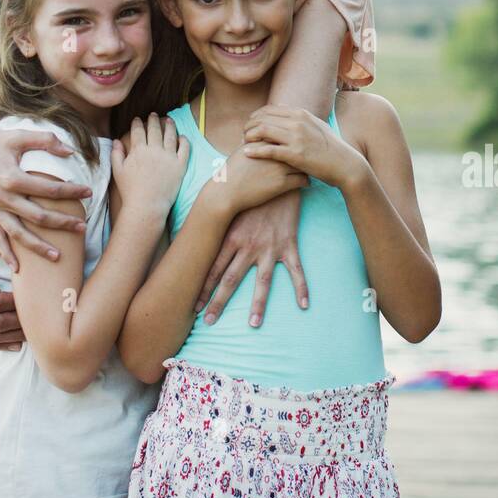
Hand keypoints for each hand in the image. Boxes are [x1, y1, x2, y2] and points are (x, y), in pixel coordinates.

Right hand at [0, 124, 91, 270]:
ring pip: (19, 234)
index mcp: (12, 178)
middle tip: (83, 228)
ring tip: (58, 257)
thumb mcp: (19, 135)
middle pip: (38, 217)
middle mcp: (1, 198)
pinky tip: (18, 268)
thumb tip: (71, 152)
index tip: (89, 192)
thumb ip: (45, 140)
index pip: (49, 189)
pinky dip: (6, 254)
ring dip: (38, 247)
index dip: (71, 191)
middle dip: (62, 224)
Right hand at [111, 113, 188, 218]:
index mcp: (138, 150)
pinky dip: (184, 140)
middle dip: (153, 120)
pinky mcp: (180, 165)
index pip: (138, 130)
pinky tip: (182, 137)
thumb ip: (116, 154)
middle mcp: (154, 150)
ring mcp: (169, 157)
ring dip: (169, 125)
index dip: (137, 123)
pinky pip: (184, 149)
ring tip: (169, 120)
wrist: (147, 205)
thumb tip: (116, 141)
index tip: (137, 119)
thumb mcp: (118, 171)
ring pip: (170, 135)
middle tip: (153, 114)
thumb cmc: (130, 190)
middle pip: (154, 129)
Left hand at [195, 164, 308, 327]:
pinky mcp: (288, 244)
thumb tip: (198, 229)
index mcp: (231, 236)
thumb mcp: (232, 204)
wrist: (277, 173)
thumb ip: (218, 220)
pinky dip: (301, 288)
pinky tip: (304, 305)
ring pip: (262, 282)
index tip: (193, 305)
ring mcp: (269, 247)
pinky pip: (296, 271)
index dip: (203, 288)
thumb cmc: (251, 189)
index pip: (213, 268)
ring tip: (253, 324)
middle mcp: (248, 245)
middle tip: (209, 321)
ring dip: (257, 304)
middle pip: (230, 279)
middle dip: (218, 302)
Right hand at [221, 141, 307, 214]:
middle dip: (306, 150)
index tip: (302, 142)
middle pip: (298, 147)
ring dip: (308, 166)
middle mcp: (275, 153)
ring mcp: (279, 168)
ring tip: (311, 168)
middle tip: (312, 154)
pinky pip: (302, 180)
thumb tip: (264, 135)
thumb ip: (257, 140)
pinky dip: (306, 181)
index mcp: (265, 142)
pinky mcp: (281, 184)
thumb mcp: (245, 149)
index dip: (296, 138)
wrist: (227, 190)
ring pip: (303, 163)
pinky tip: (307, 182)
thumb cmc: (233, 169)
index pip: (287, 134)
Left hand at [242, 104, 361, 187]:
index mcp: (301, 114)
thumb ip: (300, 118)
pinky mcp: (295, 154)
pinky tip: (247, 153)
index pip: (269, 109)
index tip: (250, 124)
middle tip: (243, 135)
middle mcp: (297, 122)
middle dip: (249, 125)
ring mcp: (296, 138)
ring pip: (263, 131)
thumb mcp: (316, 125)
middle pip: (263, 118)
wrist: (344, 164)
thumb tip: (284, 111)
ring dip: (249, 136)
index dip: (255, 116)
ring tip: (243, 143)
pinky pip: (269, 150)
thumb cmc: (331, 147)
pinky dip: (255, 150)